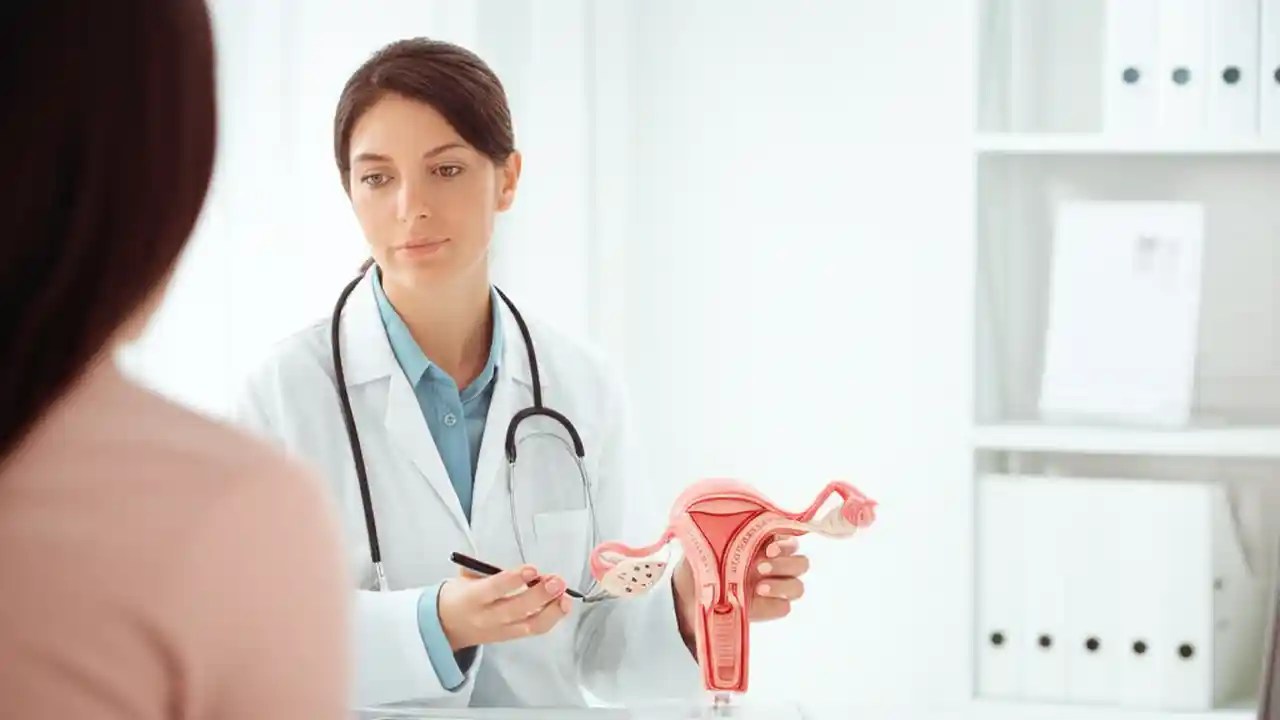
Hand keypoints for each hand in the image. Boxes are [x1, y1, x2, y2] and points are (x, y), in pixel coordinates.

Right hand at [437, 564, 572, 651]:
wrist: (447, 626)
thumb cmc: (460, 595)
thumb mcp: (465, 577)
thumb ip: (488, 569)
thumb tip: (515, 564)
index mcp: (472, 598)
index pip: (494, 590)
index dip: (514, 580)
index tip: (532, 570)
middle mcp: (487, 618)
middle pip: (516, 609)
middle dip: (540, 595)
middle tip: (557, 582)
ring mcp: (500, 630)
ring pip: (530, 624)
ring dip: (552, 610)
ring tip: (565, 596)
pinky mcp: (510, 637)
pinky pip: (534, 630)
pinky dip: (551, 618)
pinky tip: (562, 605)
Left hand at [671, 536, 809, 649]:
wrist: (687, 596)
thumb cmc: (700, 564)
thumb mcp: (706, 543)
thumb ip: (721, 531)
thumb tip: (723, 518)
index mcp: (764, 543)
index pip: (791, 538)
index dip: (787, 541)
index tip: (769, 546)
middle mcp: (774, 564)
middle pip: (801, 563)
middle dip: (786, 562)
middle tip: (761, 566)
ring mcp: (773, 588)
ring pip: (797, 586)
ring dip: (783, 585)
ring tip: (759, 586)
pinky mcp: (768, 609)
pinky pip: (784, 607)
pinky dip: (775, 602)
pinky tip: (756, 597)